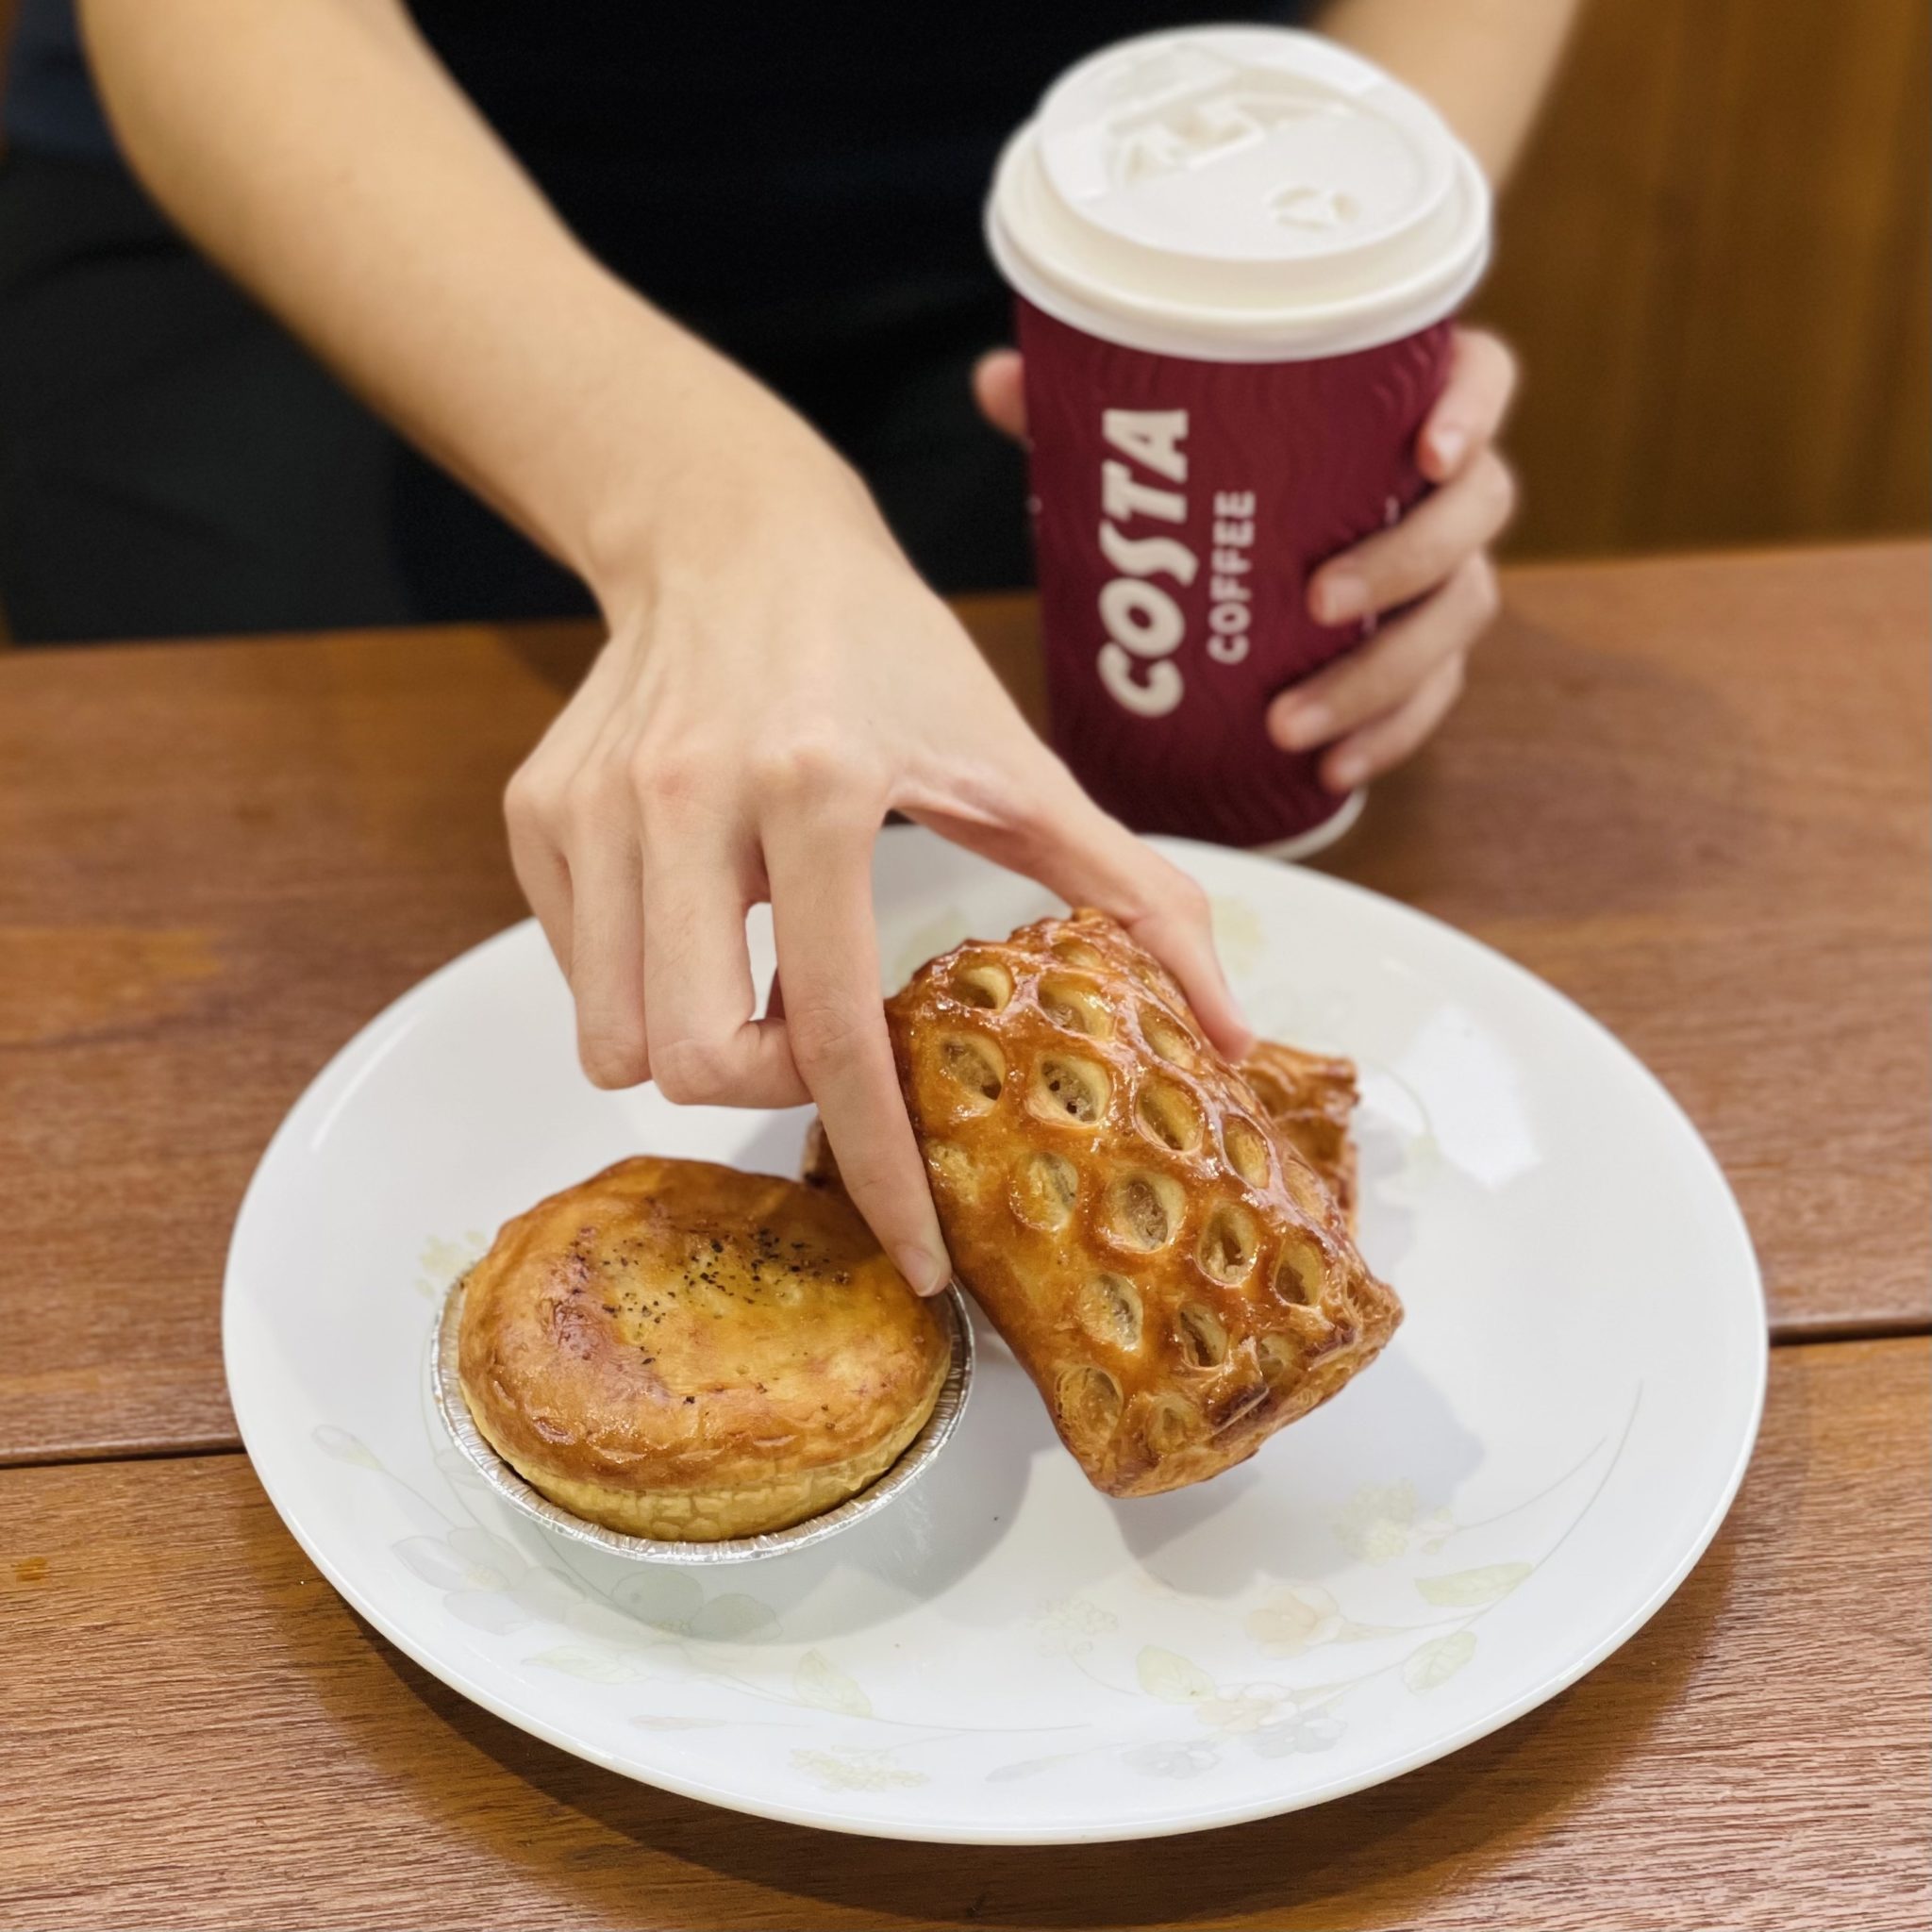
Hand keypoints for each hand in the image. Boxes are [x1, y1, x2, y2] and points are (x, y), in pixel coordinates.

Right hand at [505, 399, 1250, 1297]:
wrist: (731, 531)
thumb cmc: (887, 650)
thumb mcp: (1017, 761)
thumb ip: (1132, 895)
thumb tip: (1229, 1032)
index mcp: (814, 787)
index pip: (836, 1032)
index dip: (879, 1167)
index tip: (914, 1256)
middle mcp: (682, 798)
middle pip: (690, 1061)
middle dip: (768, 1092)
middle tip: (825, 1040)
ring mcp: (591, 807)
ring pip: (610, 1038)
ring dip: (697, 1042)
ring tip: (764, 972)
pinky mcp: (535, 812)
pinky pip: (573, 971)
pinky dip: (642, 979)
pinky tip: (700, 912)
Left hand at [975, 325, 1517, 793]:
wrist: (1227, 540)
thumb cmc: (1211, 461)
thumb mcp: (1145, 425)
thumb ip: (1080, 398)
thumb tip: (999, 381)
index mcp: (1399, 404)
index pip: (1480, 376)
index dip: (1472, 408)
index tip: (1426, 450)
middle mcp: (1440, 487)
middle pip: (1473, 514)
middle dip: (1406, 563)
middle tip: (1318, 601)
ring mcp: (1440, 574)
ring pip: (1456, 617)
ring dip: (1382, 677)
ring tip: (1293, 722)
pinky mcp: (1420, 653)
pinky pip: (1429, 699)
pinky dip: (1386, 737)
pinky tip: (1331, 770)